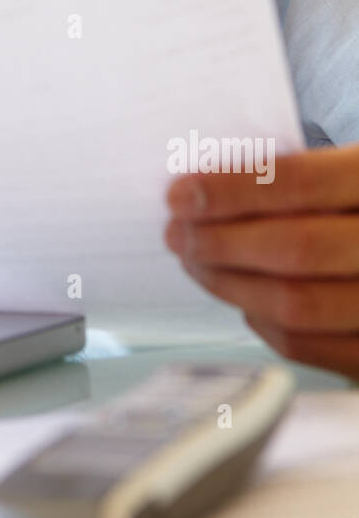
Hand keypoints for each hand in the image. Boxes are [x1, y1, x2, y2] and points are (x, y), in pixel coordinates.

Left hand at [164, 142, 358, 376]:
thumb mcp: (350, 172)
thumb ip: (296, 177)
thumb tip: (207, 190)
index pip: (303, 183)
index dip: (233, 190)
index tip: (181, 194)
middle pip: (294, 250)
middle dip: (218, 241)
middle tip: (177, 232)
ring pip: (295, 306)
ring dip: (229, 284)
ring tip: (197, 262)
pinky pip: (306, 345)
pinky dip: (261, 322)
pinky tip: (242, 299)